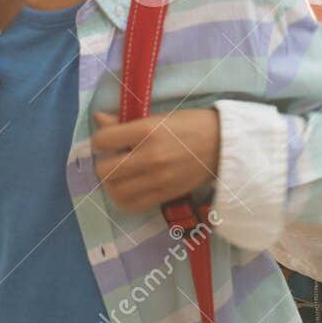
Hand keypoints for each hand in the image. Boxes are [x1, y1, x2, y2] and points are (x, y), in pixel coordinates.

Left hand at [92, 108, 218, 210]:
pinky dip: (124, 199)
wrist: (222, 144)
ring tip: (120, 176)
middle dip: (103, 164)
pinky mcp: (165, 195)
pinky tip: (130, 189)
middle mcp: (149, 156)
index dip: (99, 141)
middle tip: (113, 159)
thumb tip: (98, 119)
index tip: (106, 141)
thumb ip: (126, 122)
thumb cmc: (190, 124)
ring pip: (115, 191)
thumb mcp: (158, 117)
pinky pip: (132, 205)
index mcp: (147, 130)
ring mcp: (157, 179)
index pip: (103, 140)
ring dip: (112, 183)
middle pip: (104, 170)